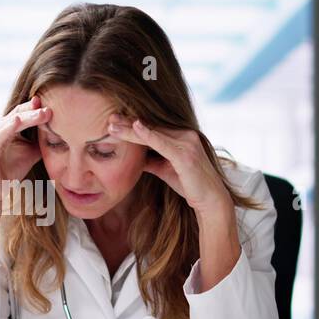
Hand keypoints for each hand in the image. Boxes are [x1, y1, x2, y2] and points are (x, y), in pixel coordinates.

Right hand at [0, 96, 51, 182]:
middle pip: (17, 115)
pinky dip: (8, 128)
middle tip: (50, 108)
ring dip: (26, 117)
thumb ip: (41, 141)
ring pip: (10, 123)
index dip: (35, 108)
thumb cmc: (10, 171)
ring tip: (41, 112)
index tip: (52, 105)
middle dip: (34, 111)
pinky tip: (18, 121)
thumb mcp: (30, 153)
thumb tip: (60, 132)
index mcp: (3, 128)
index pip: (21, 113)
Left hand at [108, 116, 233, 219]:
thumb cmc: (189, 185)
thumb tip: (134, 158)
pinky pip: (163, 142)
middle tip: (109, 117)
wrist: (209, 201)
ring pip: (153, 133)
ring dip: (131, 129)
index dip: (133, 125)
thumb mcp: (164, 169)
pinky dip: (148, 134)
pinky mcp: (185, 154)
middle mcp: (186, 135)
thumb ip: (151, 160)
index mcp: (182, 136)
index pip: (153, 128)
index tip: (114, 121)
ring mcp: (187, 143)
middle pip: (152, 127)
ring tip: (112, 125)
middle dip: (128, 123)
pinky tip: (135, 127)